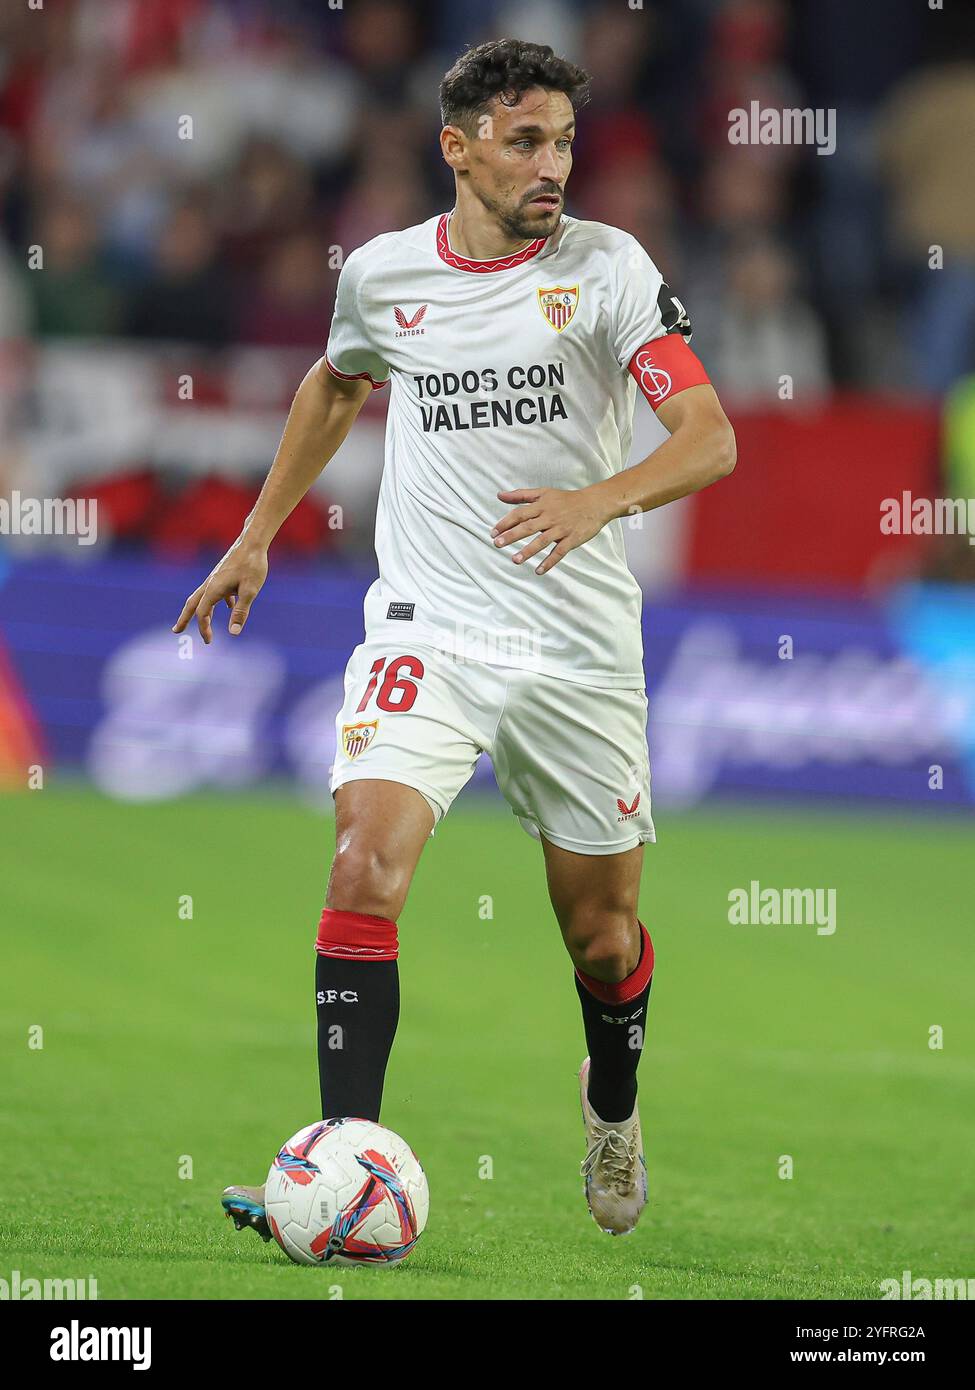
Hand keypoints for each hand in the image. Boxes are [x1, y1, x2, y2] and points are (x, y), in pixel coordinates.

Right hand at [172, 539, 268, 643]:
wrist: (253, 542)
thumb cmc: (252, 565)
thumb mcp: (250, 591)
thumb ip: (241, 612)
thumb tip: (234, 633)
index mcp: (214, 589)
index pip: (202, 613)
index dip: (203, 628)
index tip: (208, 641)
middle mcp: (210, 583)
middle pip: (192, 604)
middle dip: (184, 618)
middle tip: (176, 631)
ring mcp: (216, 577)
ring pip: (203, 597)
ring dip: (200, 611)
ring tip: (201, 622)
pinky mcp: (223, 573)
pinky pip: (217, 590)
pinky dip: (219, 601)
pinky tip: (229, 605)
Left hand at [490, 487, 614, 573]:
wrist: (594, 504)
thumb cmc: (567, 499)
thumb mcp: (544, 493)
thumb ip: (521, 495)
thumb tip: (499, 495)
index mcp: (542, 506)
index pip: (520, 514)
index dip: (506, 522)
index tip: (493, 532)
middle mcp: (550, 517)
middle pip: (528, 527)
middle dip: (512, 536)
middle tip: (497, 544)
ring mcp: (561, 529)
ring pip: (542, 541)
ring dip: (528, 551)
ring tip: (515, 560)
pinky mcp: (572, 539)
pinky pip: (559, 552)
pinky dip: (549, 562)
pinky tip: (538, 571)